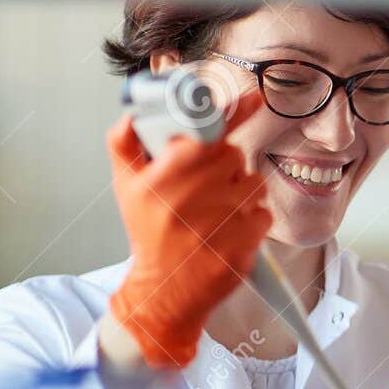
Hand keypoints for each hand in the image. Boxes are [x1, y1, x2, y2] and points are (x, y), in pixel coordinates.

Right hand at [106, 90, 272, 367]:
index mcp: (164, 176)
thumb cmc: (149, 234)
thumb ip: (124, 145)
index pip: (206, 131)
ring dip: (242, 191)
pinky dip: (253, 219)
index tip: (254, 97)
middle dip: (226, 164)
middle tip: (210, 181)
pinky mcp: (242, 245)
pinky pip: (263, 213)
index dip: (234, 111)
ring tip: (218, 209)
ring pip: (253, 183)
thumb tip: (131, 113)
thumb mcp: (126, 187)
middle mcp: (191, 196)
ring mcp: (219, 221)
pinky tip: (231, 229)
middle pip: (233, 155)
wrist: (164, 290)